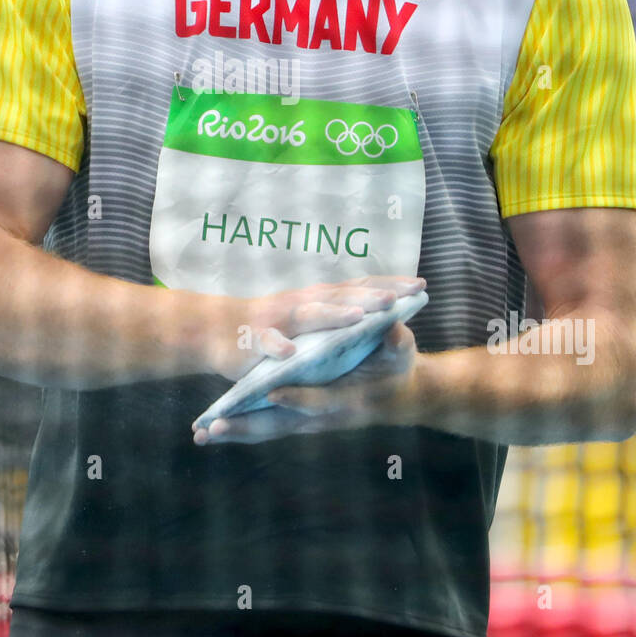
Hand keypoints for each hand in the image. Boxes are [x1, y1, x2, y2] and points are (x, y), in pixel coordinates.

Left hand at [192, 316, 420, 444]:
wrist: (400, 397)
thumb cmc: (399, 368)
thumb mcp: (403, 352)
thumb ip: (398, 343)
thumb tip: (395, 330)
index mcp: (350, 399)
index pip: (321, 401)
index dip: (299, 398)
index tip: (272, 393)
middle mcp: (326, 416)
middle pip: (283, 425)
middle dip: (249, 427)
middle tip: (214, 429)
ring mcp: (311, 422)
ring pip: (270, 430)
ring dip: (237, 433)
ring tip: (202, 435)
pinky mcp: (301, 421)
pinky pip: (269, 428)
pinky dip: (243, 430)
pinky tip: (213, 433)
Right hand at [204, 275, 424, 384]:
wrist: (214, 327)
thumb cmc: (269, 323)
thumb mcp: (309, 315)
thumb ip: (338, 312)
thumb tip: (377, 309)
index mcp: (319, 299)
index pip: (361, 288)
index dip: (389, 285)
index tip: (421, 284)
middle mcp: (302, 303)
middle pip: (342, 297)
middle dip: (370, 296)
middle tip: (400, 297)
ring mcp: (278, 319)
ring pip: (309, 315)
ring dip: (332, 314)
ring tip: (359, 317)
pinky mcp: (253, 340)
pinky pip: (266, 343)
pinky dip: (277, 346)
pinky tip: (290, 353)